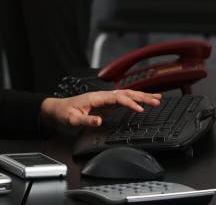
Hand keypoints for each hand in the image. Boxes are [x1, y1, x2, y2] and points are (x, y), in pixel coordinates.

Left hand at [40, 90, 161, 128]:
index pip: (117, 98)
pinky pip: (123, 100)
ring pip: (126, 95)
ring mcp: (105, 100)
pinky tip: (143, 102)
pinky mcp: (106, 105)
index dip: (129, 103)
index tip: (140, 109)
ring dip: (141, 96)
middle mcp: (102, 96)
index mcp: (96, 97)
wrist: (57, 109)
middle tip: (157, 100)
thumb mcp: (72, 119)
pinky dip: (135, 101)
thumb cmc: (64, 112)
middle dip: (142, 96)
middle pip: (125, 94)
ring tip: (157, 98)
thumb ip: (86, 120)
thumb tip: (99, 121)